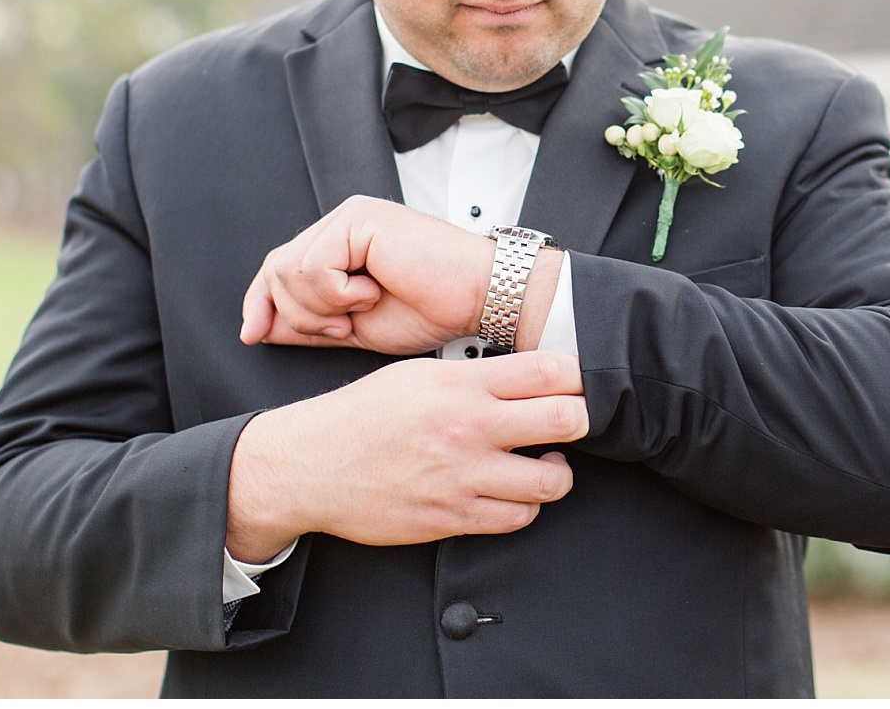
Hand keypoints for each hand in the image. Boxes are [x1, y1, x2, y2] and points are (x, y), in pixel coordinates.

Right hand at [226, 351, 587, 560]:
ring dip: (557, 471)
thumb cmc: (359, 417)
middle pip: (566, 420)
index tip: (579, 381)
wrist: (310, 466)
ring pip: (552, 481)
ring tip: (547, 462)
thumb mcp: (415, 373)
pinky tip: (515, 491)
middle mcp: (468, 428)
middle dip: (579, 419)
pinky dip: (525, 506)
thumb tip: (524, 373)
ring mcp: (464, 477)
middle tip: (572, 420)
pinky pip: (518, 518)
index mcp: (459, 384)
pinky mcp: (454, 517)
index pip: (549, 371)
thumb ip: (471, 373)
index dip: (577, 374)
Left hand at [239, 195, 559, 355]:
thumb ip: (310, 323)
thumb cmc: (431, 310)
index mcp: (339, 245)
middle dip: (298, 314)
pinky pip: (315, 266)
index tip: (252, 335)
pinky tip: (370, 293)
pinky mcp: (359, 218)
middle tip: (342, 328)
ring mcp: (349, 217)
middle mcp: (340, 225)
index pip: (278, 268)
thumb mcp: (355, 326)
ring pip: (290, 270)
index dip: (260, 302)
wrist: (477, 299)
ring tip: (362, 309)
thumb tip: (261, 328)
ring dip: (320, 307)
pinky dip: (336, 293)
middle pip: (276, 270)